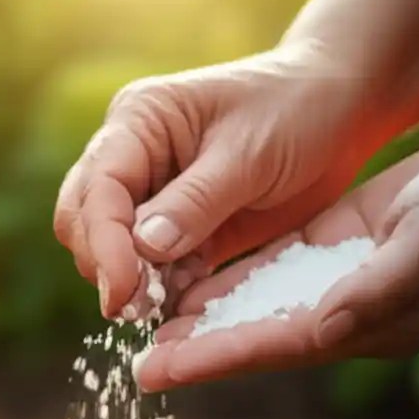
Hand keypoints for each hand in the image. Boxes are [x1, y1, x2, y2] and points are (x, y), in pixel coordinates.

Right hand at [53, 41, 385, 318]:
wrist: (338, 112)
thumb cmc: (297, 112)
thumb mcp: (250, 154)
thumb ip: (195, 201)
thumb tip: (143, 247)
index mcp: (138, 121)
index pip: (97, 188)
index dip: (103, 244)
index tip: (121, 294)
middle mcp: (129, 154)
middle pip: (81, 220)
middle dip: (103, 265)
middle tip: (137, 307)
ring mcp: (146, 191)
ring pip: (105, 247)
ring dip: (127, 281)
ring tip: (161, 303)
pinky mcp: (172, 225)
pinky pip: (145, 266)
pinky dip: (157, 287)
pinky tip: (183, 296)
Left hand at [136, 130, 418, 392]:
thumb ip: (380, 288)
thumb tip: (322, 329)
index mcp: (369, 322)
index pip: (274, 346)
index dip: (214, 360)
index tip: (158, 373)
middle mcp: (344, 313)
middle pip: (253, 338)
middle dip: (196, 354)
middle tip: (137, 371)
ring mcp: (333, 283)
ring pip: (253, 309)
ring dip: (203, 323)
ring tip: (149, 335)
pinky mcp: (327, 250)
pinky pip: (266, 274)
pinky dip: (226, 284)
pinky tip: (188, 287)